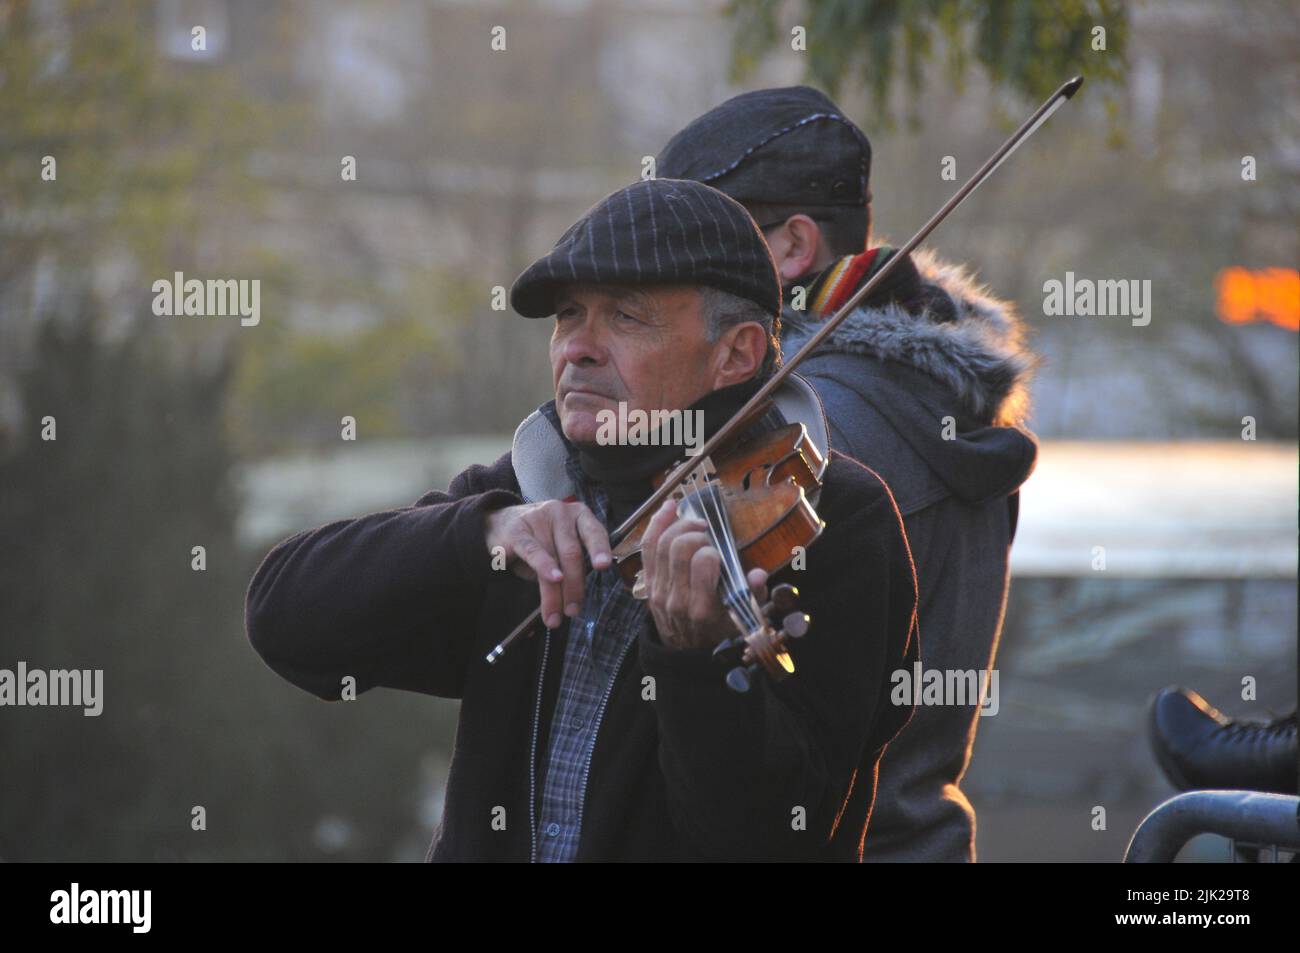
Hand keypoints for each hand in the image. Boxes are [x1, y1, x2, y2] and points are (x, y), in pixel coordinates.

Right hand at [484, 500, 610, 629]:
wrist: (499, 525)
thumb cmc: (538, 541)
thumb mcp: (561, 548)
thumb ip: (574, 565)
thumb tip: (578, 597)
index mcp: (579, 515)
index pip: (594, 532)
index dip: (600, 549)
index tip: (603, 566)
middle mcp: (561, 513)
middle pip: (572, 553)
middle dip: (574, 586)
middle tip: (572, 611)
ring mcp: (538, 518)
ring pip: (553, 558)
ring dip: (555, 592)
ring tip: (555, 615)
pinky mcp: (517, 530)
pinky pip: (533, 551)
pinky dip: (545, 566)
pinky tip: (553, 579)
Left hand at [640, 497, 768, 650]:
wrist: (686, 652)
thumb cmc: (718, 631)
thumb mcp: (741, 619)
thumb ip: (751, 595)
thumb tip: (760, 574)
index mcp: (702, 608)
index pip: (703, 562)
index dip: (714, 549)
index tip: (721, 552)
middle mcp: (676, 598)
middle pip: (679, 547)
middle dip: (696, 532)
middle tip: (708, 534)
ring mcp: (658, 590)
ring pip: (661, 543)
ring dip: (679, 524)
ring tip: (696, 523)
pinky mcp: (648, 583)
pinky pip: (647, 547)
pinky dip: (657, 523)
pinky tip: (670, 508)